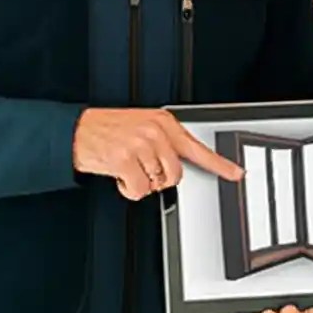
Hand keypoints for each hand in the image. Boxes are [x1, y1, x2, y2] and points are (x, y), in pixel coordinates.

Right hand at [73, 107, 244, 199]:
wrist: (77, 130)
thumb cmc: (109, 130)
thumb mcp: (142, 126)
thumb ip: (163, 142)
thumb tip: (177, 167)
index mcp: (163, 122)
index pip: (197, 148)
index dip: (219, 164)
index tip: (236, 174)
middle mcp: (155, 132)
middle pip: (175, 174)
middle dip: (159, 179)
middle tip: (142, 169)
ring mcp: (140, 145)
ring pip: (156, 184)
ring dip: (140, 183)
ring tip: (127, 166)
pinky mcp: (124, 160)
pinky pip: (138, 190)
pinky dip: (128, 189)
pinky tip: (119, 174)